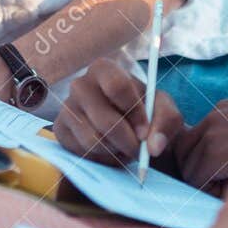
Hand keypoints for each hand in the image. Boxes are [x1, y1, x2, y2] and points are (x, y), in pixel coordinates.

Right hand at [52, 56, 183, 165]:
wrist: (126, 127)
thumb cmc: (144, 113)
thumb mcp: (163, 111)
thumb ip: (167, 122)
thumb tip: (153, 146)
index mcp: (105, 69)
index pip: (116, 86)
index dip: (134, 112)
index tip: (145, 132)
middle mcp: (80, 84)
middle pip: (105, 119)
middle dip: (126, 141)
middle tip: (138, 151)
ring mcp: (66, 107)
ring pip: (93, 139)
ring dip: (114, 151)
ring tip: (124, 147)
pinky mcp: (60, 130)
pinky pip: (81, 151)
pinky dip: (100, 158)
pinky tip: (108, 151)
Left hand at [172, 101, 227, 193]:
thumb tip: (197, 169)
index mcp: (224, 110)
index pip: (192, 141)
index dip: (202, 164)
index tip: (224, 175)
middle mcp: (215, 114)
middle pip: (184, 152)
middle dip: (199, 173)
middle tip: (226, 185)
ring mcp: (213, 129)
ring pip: (189, 167)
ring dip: (206, 183)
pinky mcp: (215, 148)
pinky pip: (198, 177)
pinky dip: (212, 189)